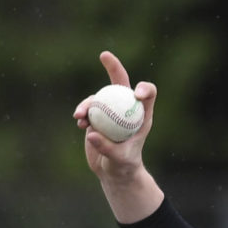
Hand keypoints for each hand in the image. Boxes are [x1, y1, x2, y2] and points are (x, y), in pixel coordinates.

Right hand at [73, 51, 156, 183]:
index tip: (136, 94)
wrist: (113, 172)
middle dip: (114, 66)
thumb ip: (107, 148)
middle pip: (121, 83)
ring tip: (80, 116)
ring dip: (88, 103)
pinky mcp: (97, 117)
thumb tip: (91, 133)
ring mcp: (111, 111)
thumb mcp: (119, 159)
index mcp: (142, 116)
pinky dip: (83, 112)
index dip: (144, 89)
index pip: (148, 95)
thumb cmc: (124, 166)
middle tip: (104, 55)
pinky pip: (88, 108)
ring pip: (99, 97)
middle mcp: (126, 109)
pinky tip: (79, 121)